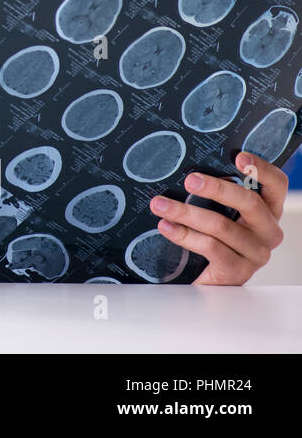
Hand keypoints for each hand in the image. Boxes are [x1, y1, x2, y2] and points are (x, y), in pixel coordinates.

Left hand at [148, 151, 288, 284]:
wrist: (205, 280)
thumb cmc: (212, 238)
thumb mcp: (218, 211)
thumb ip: (216, 194)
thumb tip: (191, 170)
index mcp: (267, 211)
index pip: (277, 185)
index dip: (262, 169)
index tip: (239, 157)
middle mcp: (267, 231)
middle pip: (249, 203)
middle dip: (216, 188)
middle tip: (189, 180)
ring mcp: (256, 253)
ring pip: (222, 226)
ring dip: (186, 212)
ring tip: (160, 204)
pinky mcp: (238, 271)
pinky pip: (211, 248)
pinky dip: (184, 235)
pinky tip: (166, 226)